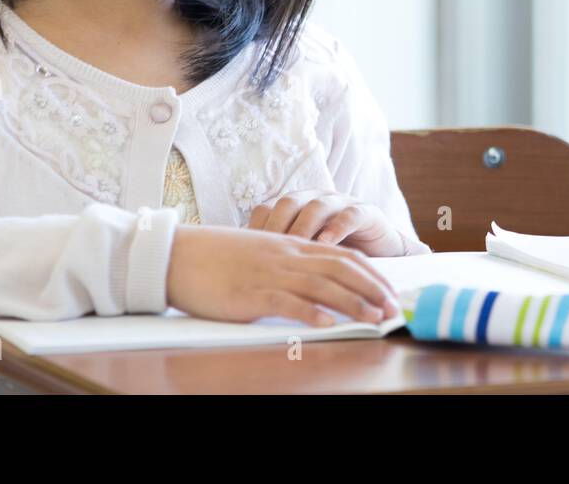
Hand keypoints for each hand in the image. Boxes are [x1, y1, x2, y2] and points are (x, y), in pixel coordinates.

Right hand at [164, 225, 401, 326]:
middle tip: (393, 307)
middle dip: (372, 288)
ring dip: (353, 302)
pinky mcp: (250, 294)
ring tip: (375, 317)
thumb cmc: (214, 255)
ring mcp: (269, 274)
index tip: (390, 288)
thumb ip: (285, 261)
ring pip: (322, 285)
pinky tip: (328, 324)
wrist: (175, 254)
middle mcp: (286, 256)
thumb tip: (308, 279)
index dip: (370, 272)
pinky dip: (311, 313)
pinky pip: (287, 302)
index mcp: (290, 244)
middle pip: (341, 269)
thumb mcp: (258, 251)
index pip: (342, 255)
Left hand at [247, 188, 413, 256]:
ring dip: (305, 226)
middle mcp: (315, 199)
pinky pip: (350, 214)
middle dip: (276, 226)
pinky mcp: (366, 211)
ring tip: (296, 247)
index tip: (242, 252)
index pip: (268, 209)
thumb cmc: (332, 256)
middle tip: (265, 251)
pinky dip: (337, 228)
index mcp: (294, 207)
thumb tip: (237, 273)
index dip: (255, 228)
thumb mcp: (302, 255)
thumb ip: (278, 256)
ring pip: (317, 206)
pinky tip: (327, 244)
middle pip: (289, 203)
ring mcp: (341, 203)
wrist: (380, 253)